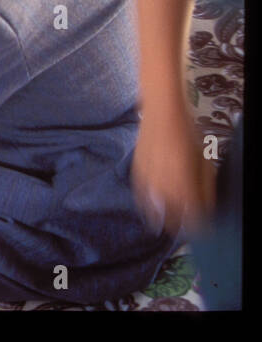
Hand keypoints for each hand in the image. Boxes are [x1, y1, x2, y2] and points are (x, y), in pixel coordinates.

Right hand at [131, 103, 216, 235]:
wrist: (161, 111)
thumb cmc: (187, 132)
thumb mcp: (204, 159)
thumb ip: (205, 186)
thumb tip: (206, 207)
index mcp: (182, 177)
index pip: (190, 212)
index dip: (197, 224)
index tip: (203, 230)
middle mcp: (162, 179)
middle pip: (170, 214)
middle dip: (179, 224)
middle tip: (186, 230)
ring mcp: (146, 175)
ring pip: (153, 207)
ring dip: (161, 218)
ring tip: (167, 226)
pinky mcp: (136, 170)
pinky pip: (140, 195)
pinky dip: (146, 206)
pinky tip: (150, 212)